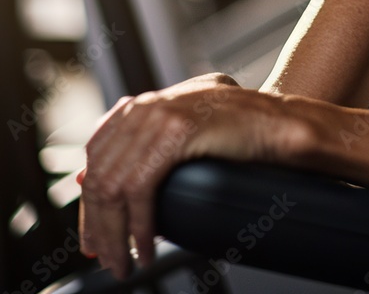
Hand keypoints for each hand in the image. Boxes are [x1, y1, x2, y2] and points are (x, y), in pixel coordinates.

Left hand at [78, 73, 297, 279]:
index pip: (96, 155)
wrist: (278, 122)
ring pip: (116, 186)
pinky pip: (141, 189)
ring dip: (116, 235)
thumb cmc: (239, 131)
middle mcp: (145, 106)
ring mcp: (160, 115)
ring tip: (124, 263)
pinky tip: (145, 247)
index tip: (93, 237)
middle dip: (99, 226)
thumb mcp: (183, 130)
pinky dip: (139, 226)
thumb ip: (144, 143)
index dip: (89, 202)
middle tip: (107, 259)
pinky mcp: (177, 132)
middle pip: (101, 174)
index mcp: (142, 105)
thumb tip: (91, 178)